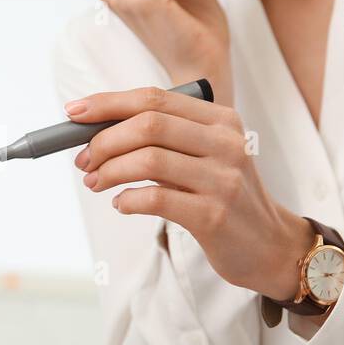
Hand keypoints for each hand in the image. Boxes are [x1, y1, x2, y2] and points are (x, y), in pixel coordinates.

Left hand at [67, 86, 315, 299]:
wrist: (270, 246)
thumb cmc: (224, 198)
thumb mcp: (204, 157)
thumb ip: (163, 139)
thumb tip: (96, 131)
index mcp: (220, 121)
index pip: (154, 99)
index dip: (108, 103)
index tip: (73, 113)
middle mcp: (225, 144)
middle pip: (148, 125)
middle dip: (104, 141)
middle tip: (83, 160)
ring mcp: (222, 179)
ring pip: (148, 159)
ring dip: (109, 171)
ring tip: (95, 182)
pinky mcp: (214, 216)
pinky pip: (156, 199)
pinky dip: (127, 200)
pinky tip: (121, 204)